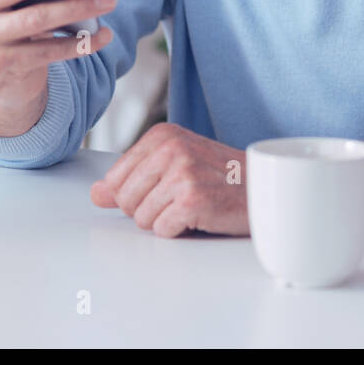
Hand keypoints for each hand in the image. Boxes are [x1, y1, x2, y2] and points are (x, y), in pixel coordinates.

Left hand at [90, 123, 247, 236]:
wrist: (266, 190)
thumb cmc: (225, 178)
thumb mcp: (177, 166)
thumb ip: (133, 177)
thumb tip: (97, 193)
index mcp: (164, 134)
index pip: (115, 179)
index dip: (138, 193)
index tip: (167, 186)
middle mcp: (172, 148)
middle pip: (124, 200)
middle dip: (149, 209)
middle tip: (182, 198)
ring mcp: (182, 173)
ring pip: (141, 218)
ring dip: (166, 220)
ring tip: (194, 205)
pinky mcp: (192, 200)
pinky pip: (162, 230)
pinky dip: (181, 230)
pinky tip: (202, 215)